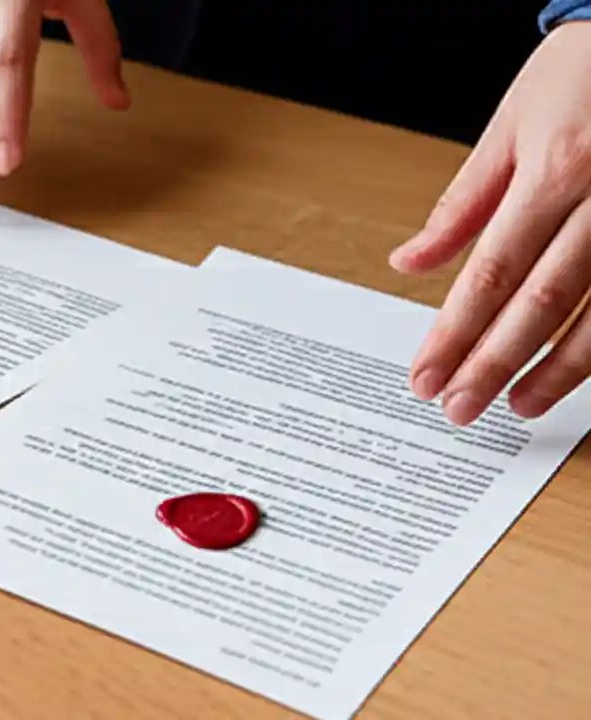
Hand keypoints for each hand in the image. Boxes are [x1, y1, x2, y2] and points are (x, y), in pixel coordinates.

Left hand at [390, 21, 590, 425]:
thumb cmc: (584, 71)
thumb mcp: (512, 124)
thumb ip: (463, 204)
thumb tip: (408, 263)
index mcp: (556, 169)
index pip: (491, 272)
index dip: (454, 332)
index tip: (424, 375)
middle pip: (543, 300)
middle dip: (496, 362)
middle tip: (458, 408)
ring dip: (560, 369)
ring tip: (519, 406)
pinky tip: (582, 371)